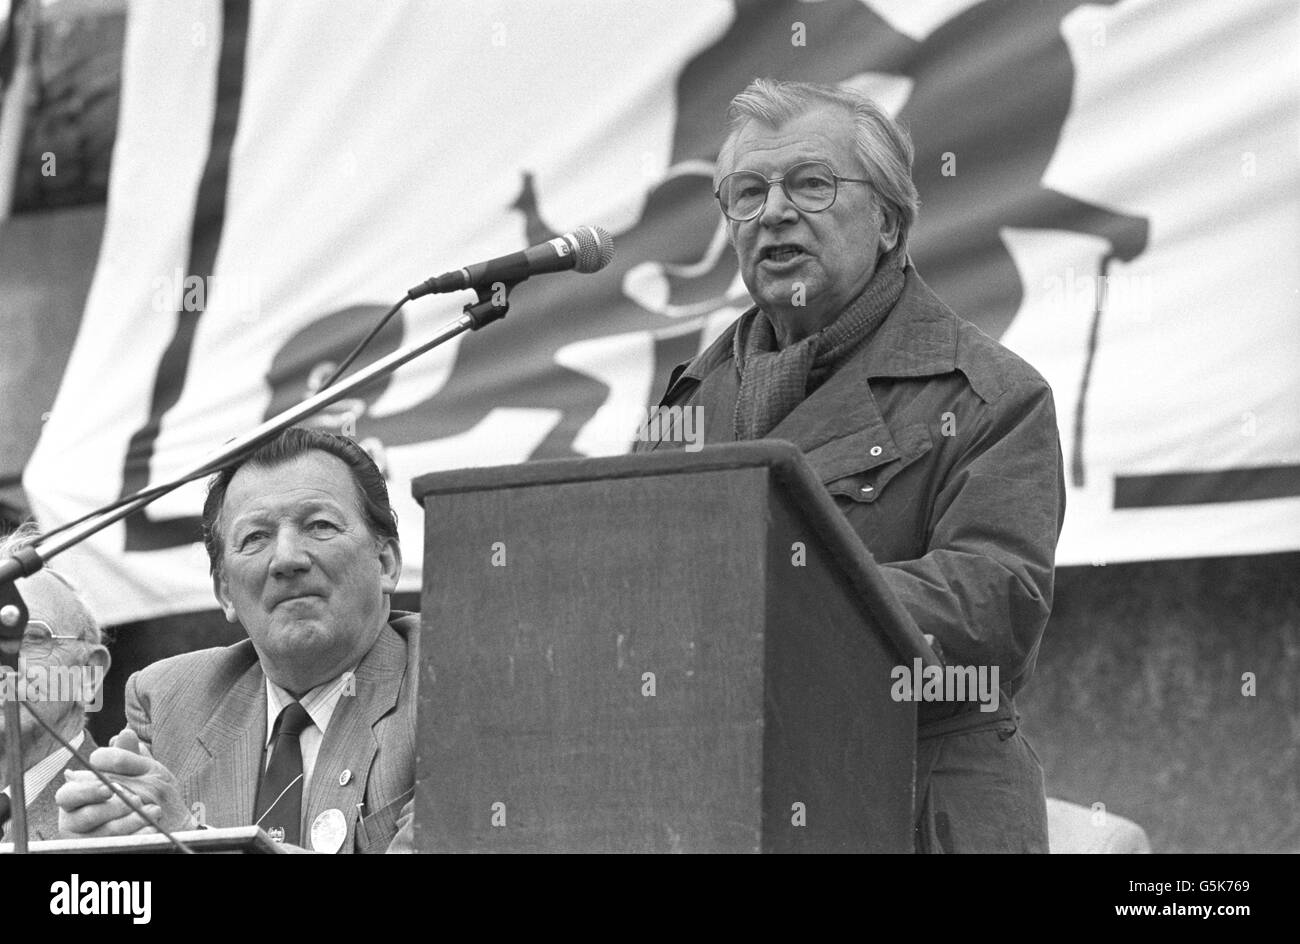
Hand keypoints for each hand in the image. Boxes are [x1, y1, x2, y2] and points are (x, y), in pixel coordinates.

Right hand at [55, 728, 192, 837]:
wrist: (164, 818)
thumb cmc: (143, 788)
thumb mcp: (139, 769)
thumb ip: (128, 754)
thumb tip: (124, 734)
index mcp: (75, 796)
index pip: (68, 794)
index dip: (88, 790)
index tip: (109, 786)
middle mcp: (74, 819)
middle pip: (83, 817)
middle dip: (110, 809)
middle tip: (135, 799)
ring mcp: (86, 839)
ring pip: (103, 833)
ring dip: (130, 820)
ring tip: (153, 810)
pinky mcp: (101, 850)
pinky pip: (117, 846)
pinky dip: (137, 836)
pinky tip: (152, 828)